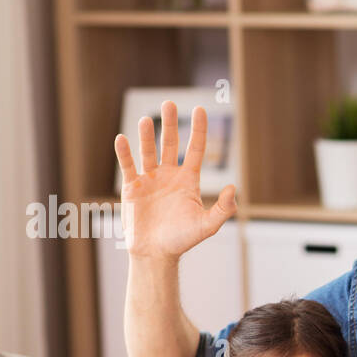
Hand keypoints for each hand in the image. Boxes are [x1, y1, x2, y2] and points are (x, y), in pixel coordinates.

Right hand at [114, 101, 236, 261]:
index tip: (200, 108)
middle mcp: (169, 175)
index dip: (199, 129)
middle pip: (171, 143)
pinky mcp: (132, 187)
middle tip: (169, 103)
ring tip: (147, 120)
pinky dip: (125, 153)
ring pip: (148, 151)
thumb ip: (223, 209)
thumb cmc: (182, 240)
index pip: (196, 149)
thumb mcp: (207, 226)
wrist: (155, 253)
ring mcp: (150, 179)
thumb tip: (233, 188)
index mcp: (189, 180)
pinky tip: (122, 139)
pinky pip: (128, 166)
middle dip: (171, 124)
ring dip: (147, 136)